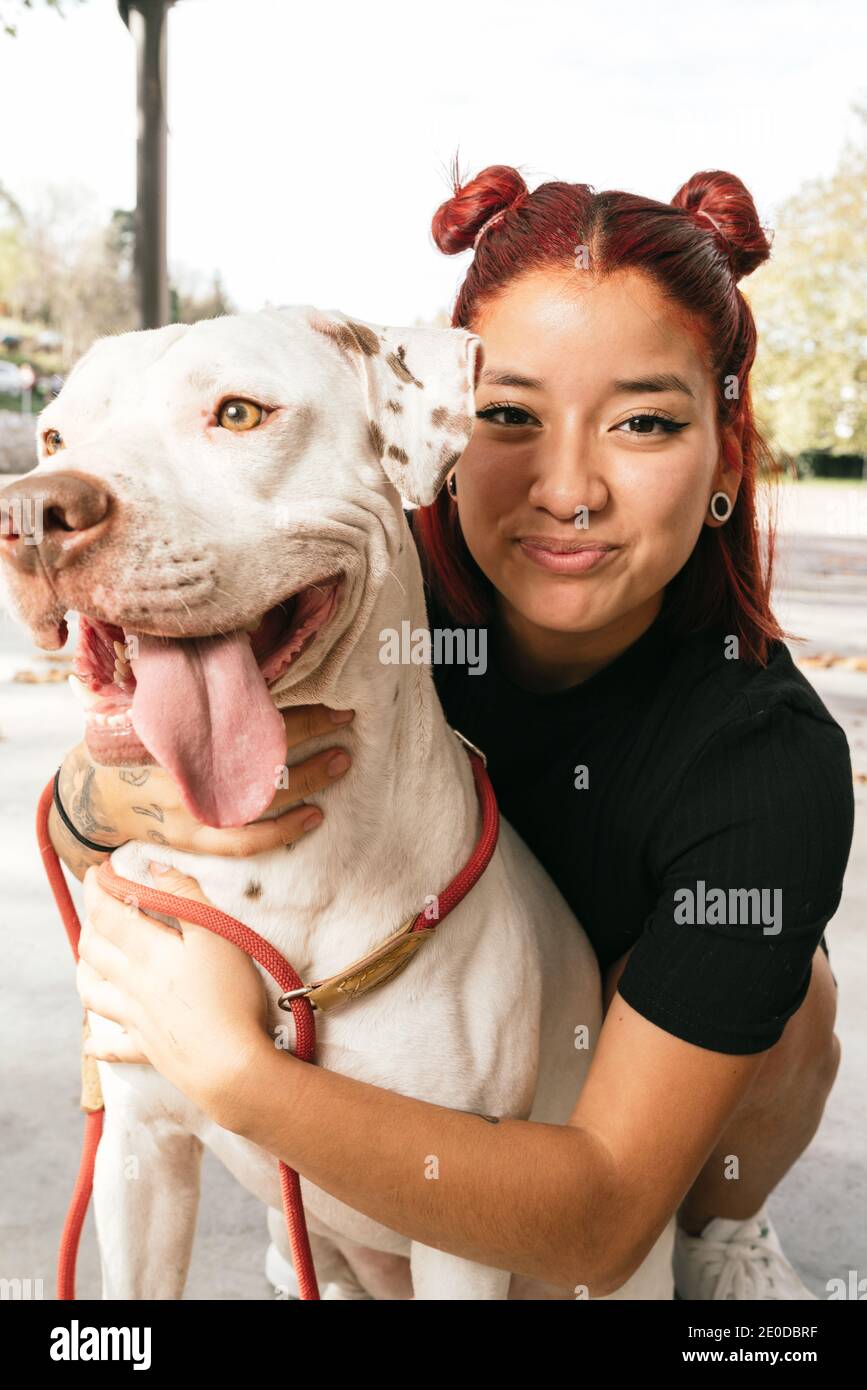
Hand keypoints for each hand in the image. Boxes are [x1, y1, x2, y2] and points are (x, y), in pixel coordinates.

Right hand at [59, 704, 353, 856]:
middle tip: (347, 718)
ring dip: (309, 777)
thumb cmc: (133, 741)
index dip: (296, 708)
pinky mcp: (195, 838)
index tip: (331, 696)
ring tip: (343, 760)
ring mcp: (193, 808)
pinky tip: (316, 816)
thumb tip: (252, 652)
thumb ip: (197, 693)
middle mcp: (189, 769)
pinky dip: (286, 829)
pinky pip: (248, 841)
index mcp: (183, 730)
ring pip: (264, 796)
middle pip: (263, 750)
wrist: (94, 794)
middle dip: (312, 732)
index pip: (249, 717)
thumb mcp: (156, 707)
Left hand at [78, 862, 271, 1116]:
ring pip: (93, 993)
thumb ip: (185, 896)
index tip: (97, 872)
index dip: (98, 888)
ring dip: (84, 971)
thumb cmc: (230, 996)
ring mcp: (135, 1020)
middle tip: (99, 908)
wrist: (230, 1065)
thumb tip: (155, 868)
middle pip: (93, 950)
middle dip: (90, 923)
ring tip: (89, 960)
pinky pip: (112, 1047)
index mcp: (146, 951)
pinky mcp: (146, 1050)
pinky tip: (93, 1042)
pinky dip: (98, 1042)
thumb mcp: (218, 934)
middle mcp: (131, 984)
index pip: (107, 913)